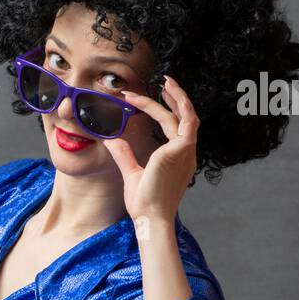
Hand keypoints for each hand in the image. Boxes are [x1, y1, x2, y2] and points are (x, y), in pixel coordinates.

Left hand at [102, 75, 198, 225]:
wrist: (149, 217)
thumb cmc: (144, 202)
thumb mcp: (131, 172)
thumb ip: (124, 154)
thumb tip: (112, 139)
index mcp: (178, 158)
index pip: (175, 127)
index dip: (163, 110)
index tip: (145, 100)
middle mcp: (185, 153)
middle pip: (186, 118)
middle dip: (177, 98)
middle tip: (165, 82)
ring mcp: (185, 152)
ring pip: (186, 116)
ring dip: (177, 98)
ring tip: (165, 82)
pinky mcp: (180, 151)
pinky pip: (185, 123)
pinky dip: (178, 108)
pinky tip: (164, 97)